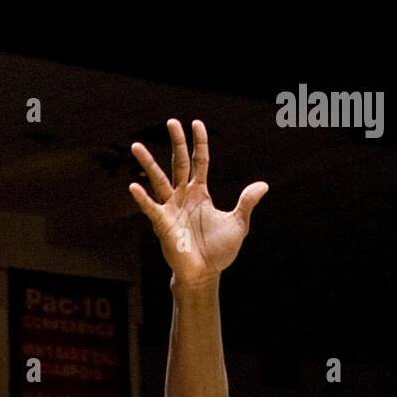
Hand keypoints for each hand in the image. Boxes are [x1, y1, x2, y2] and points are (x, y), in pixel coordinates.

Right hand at [129, 119, 267, 286]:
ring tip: (136, 146)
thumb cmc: (218, 251)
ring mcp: (171, 209)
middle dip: (176, 142)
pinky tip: (133, 187)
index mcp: (200, 193)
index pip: (199, 161)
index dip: (199, 143)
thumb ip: (246, 203)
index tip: (197, 123)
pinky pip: (151, 208)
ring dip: (148, 162)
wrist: (204, 274)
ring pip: (158, 180)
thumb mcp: (238, 224)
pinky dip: (142, 199)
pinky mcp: (162, 224)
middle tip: (172, 121)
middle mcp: (183, 196)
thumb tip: (263, 185)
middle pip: (178, 162)